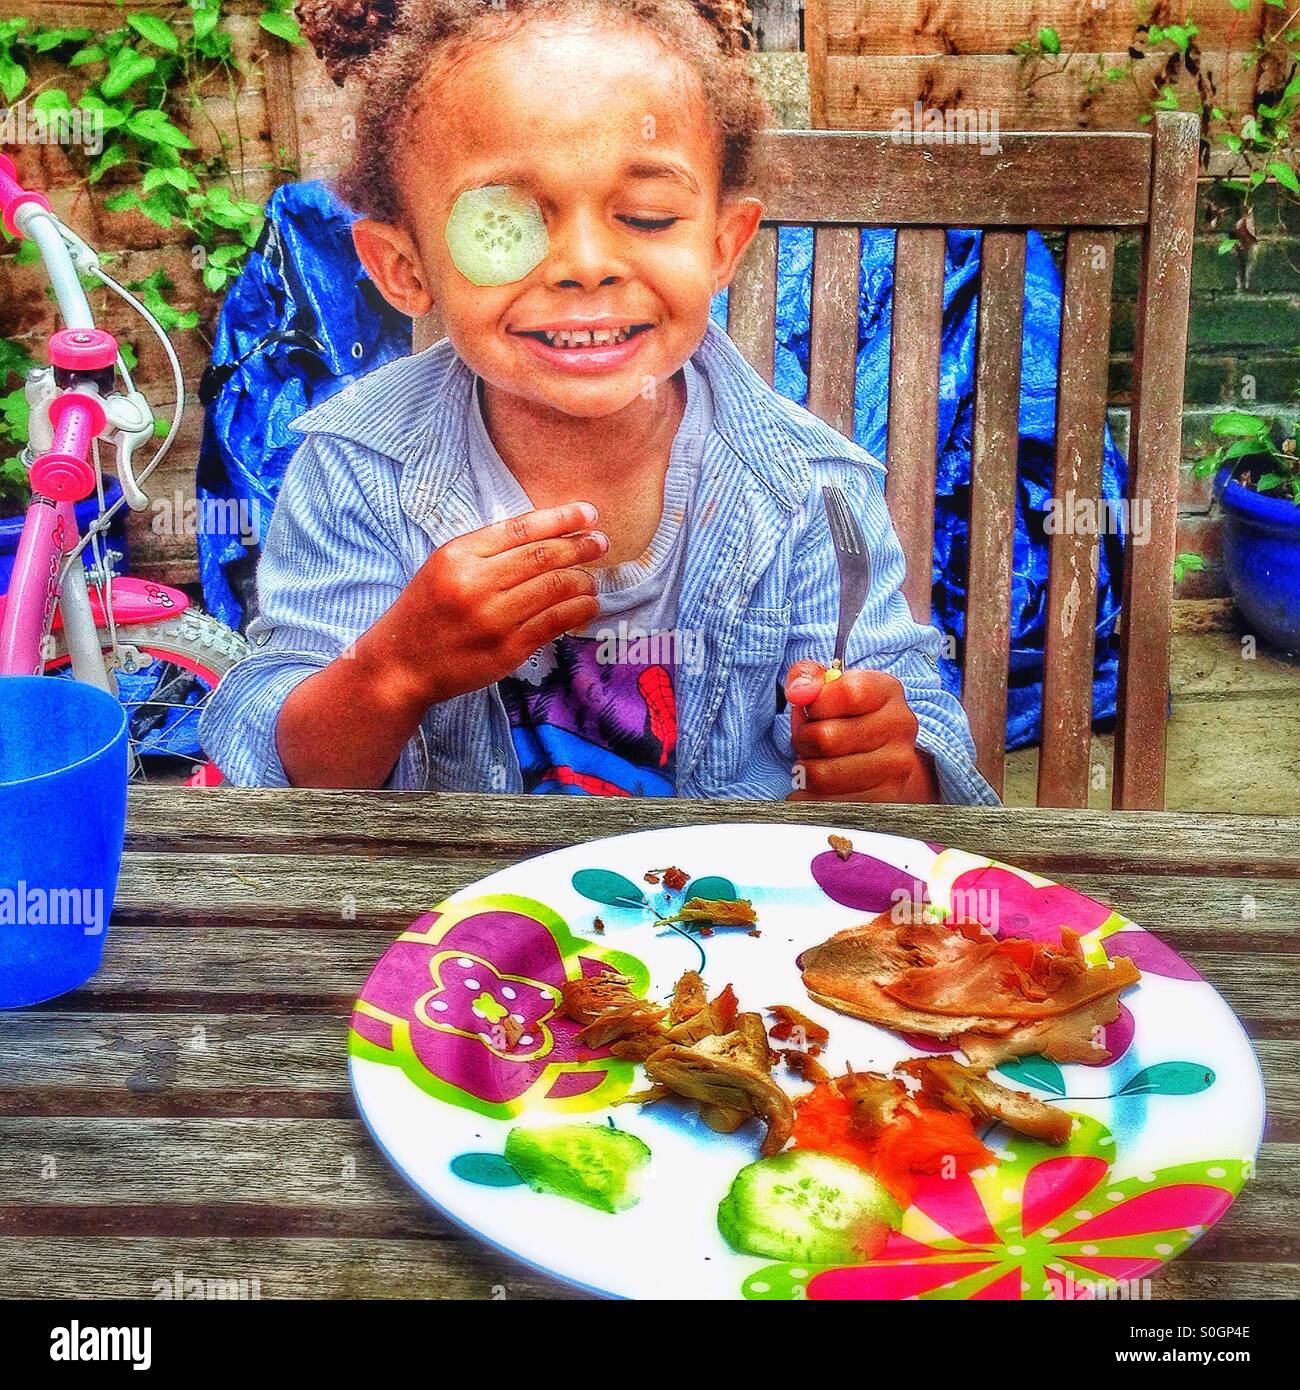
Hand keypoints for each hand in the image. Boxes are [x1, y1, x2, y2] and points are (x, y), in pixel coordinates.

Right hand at [368, 501, 605, 710]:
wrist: (402, 665)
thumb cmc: (427, 611)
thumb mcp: (444, 566)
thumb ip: (486, 549)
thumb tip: (546, 534)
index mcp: (458, 555)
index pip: (521, 528)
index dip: (561, 518)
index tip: (588, 513)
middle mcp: (476, 584)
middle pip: (543, 557)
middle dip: (580, 547)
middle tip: (601, 542)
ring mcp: (493, 619)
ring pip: (555, 589)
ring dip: (583, 580)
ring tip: (592, 578)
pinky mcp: (507, 649)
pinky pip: (555, 622)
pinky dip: (579, 610)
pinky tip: (588, 604)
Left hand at [783, 660, 938, 802]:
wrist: (887, 763)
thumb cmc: (849, 719)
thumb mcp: (829, 688)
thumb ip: (807, 677)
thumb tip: (798, 692)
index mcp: (887, 690)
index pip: (846, 692)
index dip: (817, 704)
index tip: (814, 710)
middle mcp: (900, 726)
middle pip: (826, 737)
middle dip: (803, 741)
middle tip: (807, 742)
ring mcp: (897, 766)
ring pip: (823, 775)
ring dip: (805, 771)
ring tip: (813, 764)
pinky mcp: (886, 800)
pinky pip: (828, 804)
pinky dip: (810, 797)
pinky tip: (819, 788)